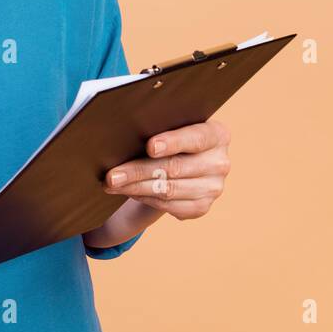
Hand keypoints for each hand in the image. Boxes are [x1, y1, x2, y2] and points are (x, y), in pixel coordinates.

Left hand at [101, 119, 230, 220]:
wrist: (183, 161)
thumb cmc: (172, 136)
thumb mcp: (172, 125)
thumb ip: (159, 124)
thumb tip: (126, 130)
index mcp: (217, 135)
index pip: (196, 138)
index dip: (172, 142)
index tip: (150, 146)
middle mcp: (220, 162)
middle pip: (175, 167)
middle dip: (139, 171)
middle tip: (112, 175)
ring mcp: (213, 188)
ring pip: (168, 190)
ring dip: (135, 188)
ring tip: (112, 184)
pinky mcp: (202, 207)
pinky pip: (168, 206)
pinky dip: (144, 198)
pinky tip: (128, 192)